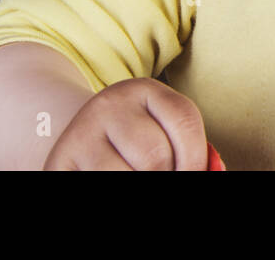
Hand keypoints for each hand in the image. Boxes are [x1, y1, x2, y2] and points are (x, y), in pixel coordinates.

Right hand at [42, 77, 208, 170]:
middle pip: (155, 156)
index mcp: (145, 90)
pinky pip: (97, 181)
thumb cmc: (134, 142)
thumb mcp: (161, 132)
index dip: (196, 158)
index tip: (193, 173)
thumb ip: (188, 149)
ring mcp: (81, 132)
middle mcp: (110, 104)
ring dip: (138, 183)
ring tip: (135, 173)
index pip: (184, 120)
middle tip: (163, 175)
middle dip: (167, 176)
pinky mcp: (60, 161)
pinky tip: (115, 177)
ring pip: (125, 175)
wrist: (77, 138)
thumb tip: (214, 170)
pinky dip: (113, 185)